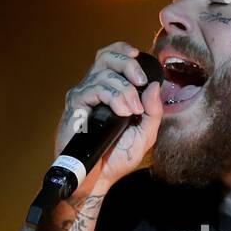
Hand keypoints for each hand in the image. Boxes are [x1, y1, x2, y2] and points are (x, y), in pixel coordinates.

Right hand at [54, 41, 162, 196]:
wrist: (98, 178)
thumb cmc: (118, 157)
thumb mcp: (145, 134)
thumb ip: (153, 112)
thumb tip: (155, 86)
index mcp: (111, 90)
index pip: (113, 56)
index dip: (125, 52)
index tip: (140, 60)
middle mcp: (96, 89)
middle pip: (106, 56)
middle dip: (128, 64)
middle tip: (140, 81)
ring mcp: (84, 96)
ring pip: (103, 74)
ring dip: (124, 90)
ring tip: (131, 111)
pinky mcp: (75, 106)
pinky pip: (93, 89)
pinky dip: (112, 97)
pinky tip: (121, 113)